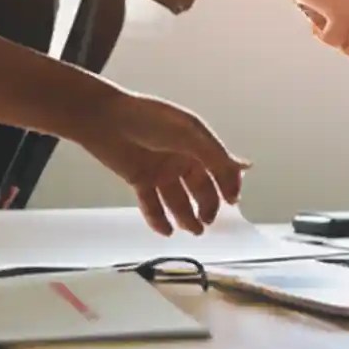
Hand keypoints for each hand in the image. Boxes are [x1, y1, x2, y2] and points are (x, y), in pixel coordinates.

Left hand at [78, 91, 250, 236]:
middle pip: (201, 188)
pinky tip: (166, 231)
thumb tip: (245, 167)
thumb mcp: (188, 134)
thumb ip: (215, 155)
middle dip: (207, 206)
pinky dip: (159, 220)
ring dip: (187, 217)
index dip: (228, 185)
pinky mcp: (140, 180)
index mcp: (197, 143)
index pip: (220, 168)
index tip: (233, 201)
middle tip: (208, 221)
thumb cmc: (147, 118)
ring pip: (179, 200)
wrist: (103, 118)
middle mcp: (181, 157)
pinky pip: (152, 205)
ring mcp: (161, 170)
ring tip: (193, 230)